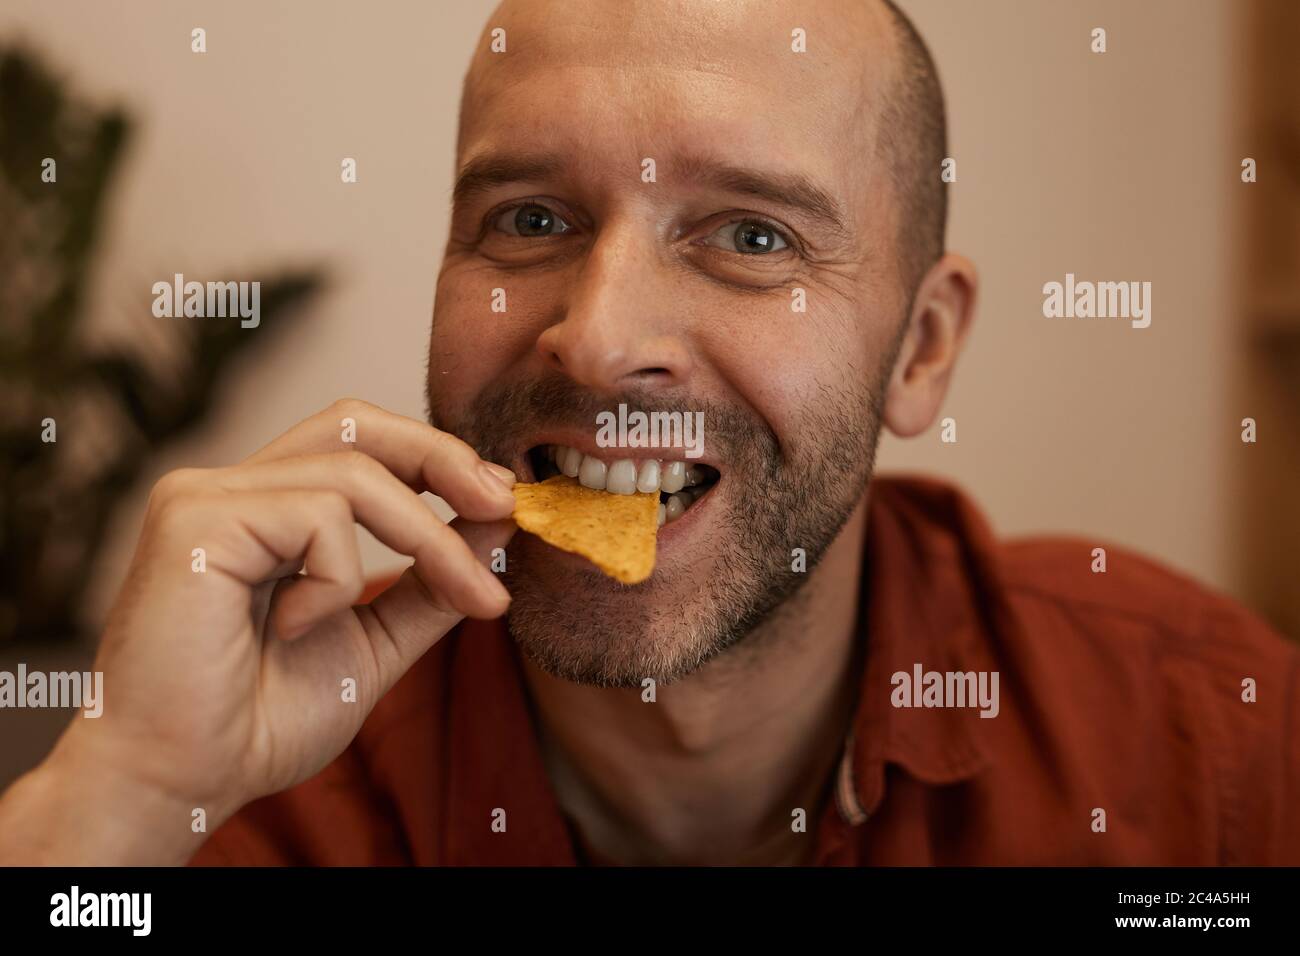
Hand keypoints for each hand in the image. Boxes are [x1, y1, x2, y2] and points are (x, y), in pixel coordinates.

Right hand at [0, 399, 515, 863]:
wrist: (180, 784)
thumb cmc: (258, 722)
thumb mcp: (371, 643)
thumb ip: (427, 586)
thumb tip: (494, 525)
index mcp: (267, 509)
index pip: (361, 444)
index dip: (438, 461)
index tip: (501, 505)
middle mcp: (232, 488)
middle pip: (355, 424)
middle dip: (444, 457)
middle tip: (504, 503)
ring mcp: (206, 497)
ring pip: (354, 474)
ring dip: (429, 538)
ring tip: (464, 596)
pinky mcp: (193, 519)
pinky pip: (315, 517)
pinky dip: (336, 579)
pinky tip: (295, 628)